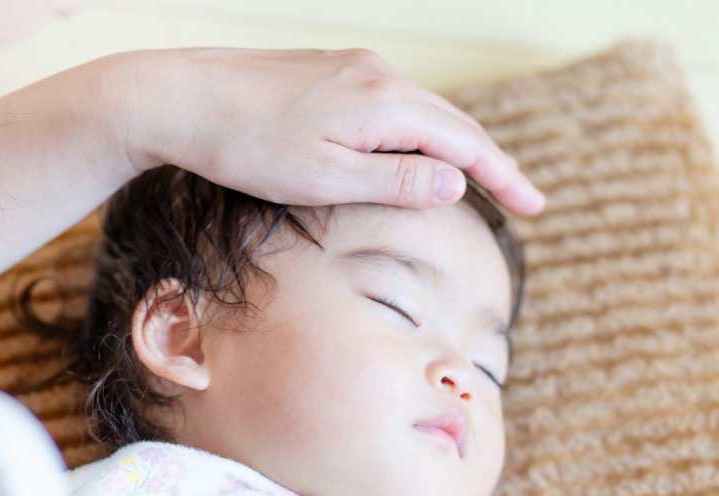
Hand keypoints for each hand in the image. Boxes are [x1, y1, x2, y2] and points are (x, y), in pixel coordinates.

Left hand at [116, 47, 543, 215]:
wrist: (182, 98)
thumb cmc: (247, 148)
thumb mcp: (325, 181)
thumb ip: (394, 183)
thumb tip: (456, 185)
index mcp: (385, 103)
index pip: (466, 143)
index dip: (505, 177)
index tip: (536, 206)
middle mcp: (377, 74)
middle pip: (450, 122)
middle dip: (487, 162)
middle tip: (520, 200)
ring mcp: (352, 67)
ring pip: (419, 112)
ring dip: (448, 149)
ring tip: (471, 186)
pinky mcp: (328, 72)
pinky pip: (388, 105)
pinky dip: (411, 134)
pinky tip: (407, 156)